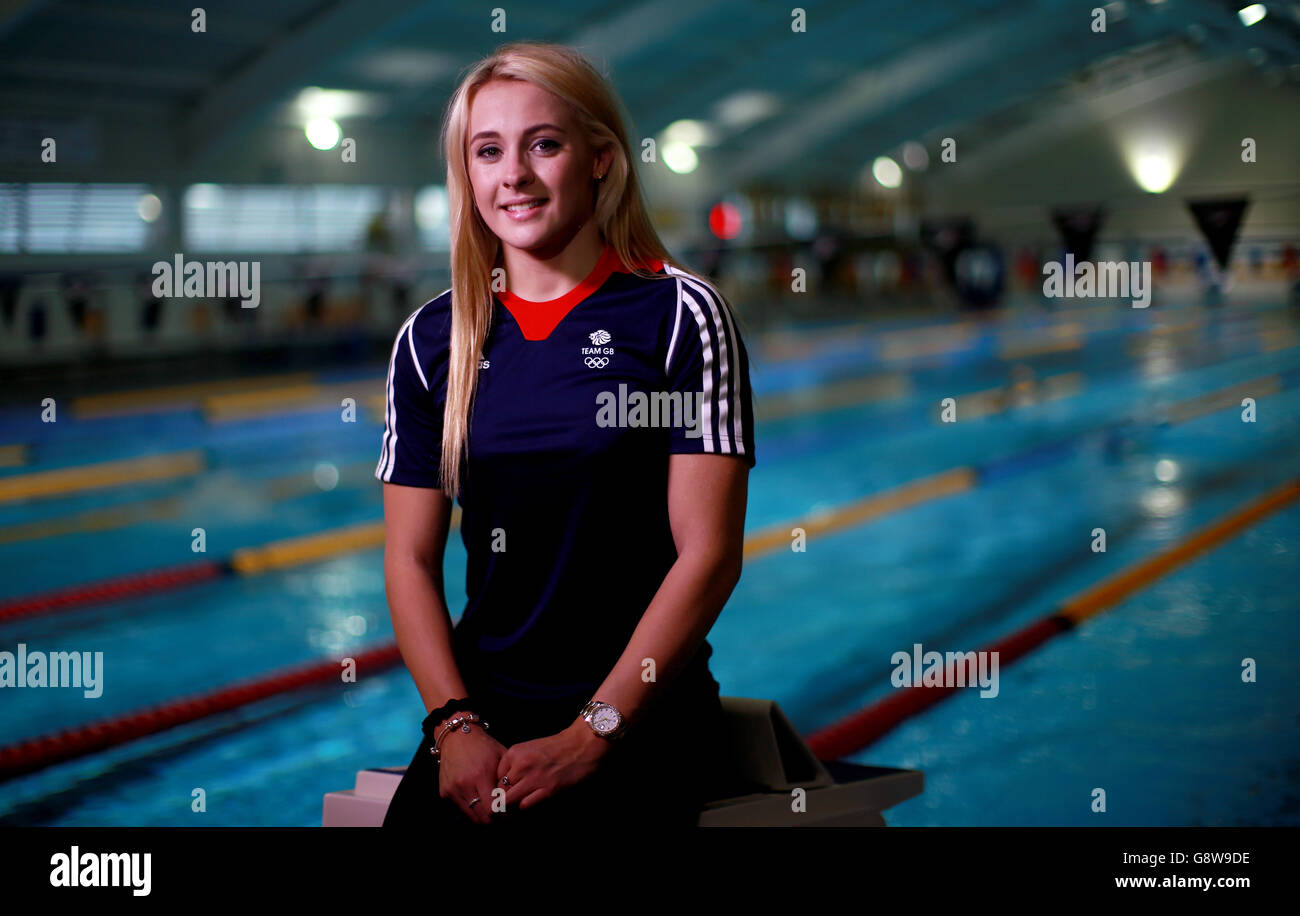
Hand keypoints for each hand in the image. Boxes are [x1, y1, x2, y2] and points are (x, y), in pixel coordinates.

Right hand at [436, 720, 506, 825]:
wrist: (456, 736)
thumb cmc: (483, 745)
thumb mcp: (501, 756)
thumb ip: (507, 778)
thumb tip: (515, 799)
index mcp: (480, 775)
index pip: (493, 808)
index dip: (503, 814)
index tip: (509, 812)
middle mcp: (464, 785)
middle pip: (482, 817)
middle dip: (494, 818)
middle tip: (501, 813)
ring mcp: (452, 789)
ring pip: (471, 816)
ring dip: (481, 814)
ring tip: (490, 806)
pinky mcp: (444, 792)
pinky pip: (460, 807)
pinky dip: (470, 806)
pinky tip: (477, 797)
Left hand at [496, 720, 612, 813]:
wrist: (582, 744)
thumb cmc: (557, 747)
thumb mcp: (530, 748)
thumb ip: (516, 764)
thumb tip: (505, 784)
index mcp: (514, 752)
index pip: (495, 778)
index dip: (500, 788)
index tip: (506, 793)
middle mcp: (520, 765)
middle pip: (500, 791)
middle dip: (503, 800)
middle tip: (507, 807)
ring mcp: (534, 778)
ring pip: (509, 801)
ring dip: (512, 807)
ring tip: (517, 809)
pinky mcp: (547, 789)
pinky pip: (525, 805)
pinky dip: (526, 808)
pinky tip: (532, 805)